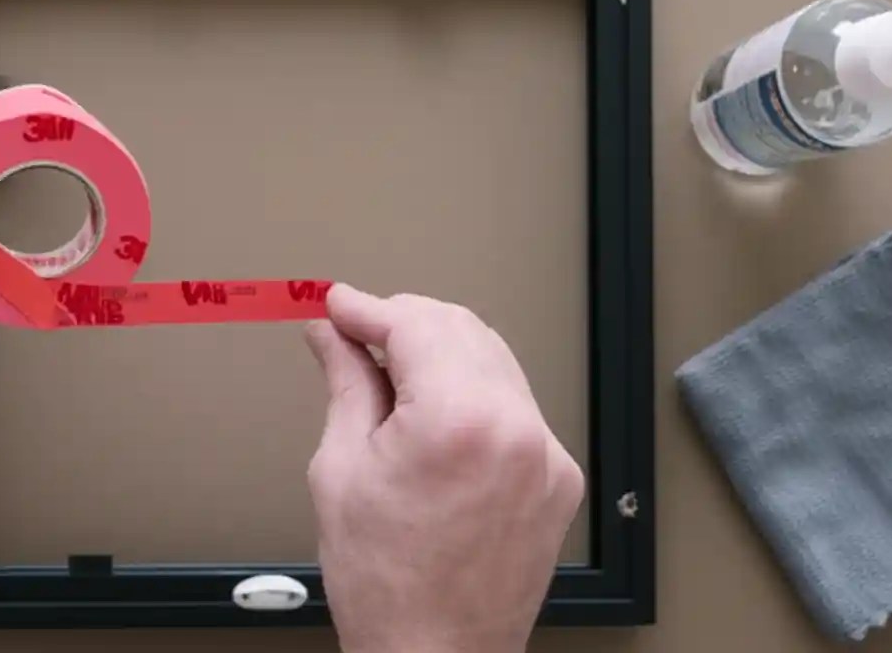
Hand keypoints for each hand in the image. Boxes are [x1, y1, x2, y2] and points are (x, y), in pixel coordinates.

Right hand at [304, 285, 584, 652]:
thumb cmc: (387, 586)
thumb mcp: (342, 469)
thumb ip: (346, 384)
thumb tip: (333, 336)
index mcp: (459, 422)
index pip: (415, 322)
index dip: (368, 306)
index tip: (339, 305)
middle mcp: (517, 430)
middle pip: (461, 328)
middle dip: (405, 321)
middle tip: (355, 334)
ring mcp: (547, 455)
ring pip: (493, 360)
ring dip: (441, 352)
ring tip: (390, 378)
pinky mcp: (558, 478)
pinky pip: (514, 405)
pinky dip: (473, 393)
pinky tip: (433, 414)